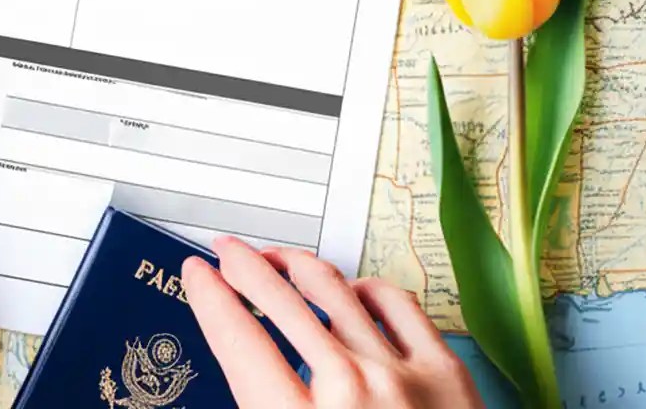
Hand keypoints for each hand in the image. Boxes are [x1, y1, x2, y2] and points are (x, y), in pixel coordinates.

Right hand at [182, 238, 483, 408]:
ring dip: (298, 266)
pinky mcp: (448, 374)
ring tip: (279, 258)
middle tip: (228, 253)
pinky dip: (367, 288)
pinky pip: (398, 306)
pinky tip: (352, 286)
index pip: (237, 338)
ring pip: (335, 291)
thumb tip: (242, 381)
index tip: (197, 276)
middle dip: (245, 268)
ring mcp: (402, 377)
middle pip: (280, 302)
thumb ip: (261, 408)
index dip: (210, 299)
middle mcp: (349, 391)